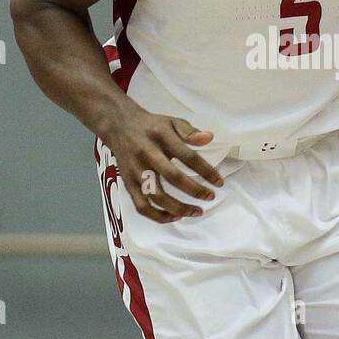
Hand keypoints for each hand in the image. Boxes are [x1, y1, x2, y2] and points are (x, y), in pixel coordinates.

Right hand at [107, 108, 224, 222]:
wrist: (119, 126)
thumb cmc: (151, 126)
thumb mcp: (171, 121)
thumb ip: (190, 131)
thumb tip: (209, 138)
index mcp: (161, 137)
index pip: (187, 156)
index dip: (206, 171)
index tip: (219, 182)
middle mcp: (147, 154)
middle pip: (172, 177)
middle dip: (194, 190)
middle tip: (210, 197)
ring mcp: (135, 171)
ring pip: (156, 196)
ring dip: (178, 208)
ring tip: (197, 212)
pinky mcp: (127, 183)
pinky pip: (141, 206)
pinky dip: (158, 216)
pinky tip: (175, 216)